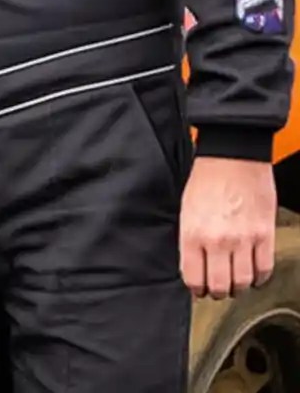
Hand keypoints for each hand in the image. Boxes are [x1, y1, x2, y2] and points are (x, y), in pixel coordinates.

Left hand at [180, 156, 276, 298]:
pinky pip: (264, 268)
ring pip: (243, 281)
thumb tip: (193, 265)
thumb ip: (189, 240)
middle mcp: (218, 241)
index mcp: (193, 235)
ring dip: (239, 287)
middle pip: (219, 285)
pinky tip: (255, 275)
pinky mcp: (265, 234)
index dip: (196, 289)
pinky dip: (260, 277)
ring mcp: (243, 239)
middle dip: (217, 292)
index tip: (199, 290)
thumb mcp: (185, 211)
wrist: (232, 158)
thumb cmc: (206, 180)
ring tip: (236, 283)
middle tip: (218, 290)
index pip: (193, 278)